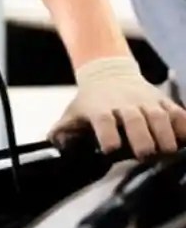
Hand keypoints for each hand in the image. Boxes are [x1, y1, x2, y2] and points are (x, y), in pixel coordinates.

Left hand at [49, 56, 185, 157]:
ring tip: (168, 150)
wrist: (109, 73)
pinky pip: (180, 113)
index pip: (103, 121)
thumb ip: (63, 130)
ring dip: (165, 134)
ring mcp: (147, 103)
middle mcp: (124, 105)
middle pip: (135, 120)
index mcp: (100, 109)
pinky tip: (185, 138)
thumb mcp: (73, 113)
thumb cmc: (90, 102)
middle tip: (146, 154)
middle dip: (142, 138)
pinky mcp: (165, 102)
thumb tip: (53, 143)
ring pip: (160, 117)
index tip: (111, 149)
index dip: (108, 134)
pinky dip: (185, 125)